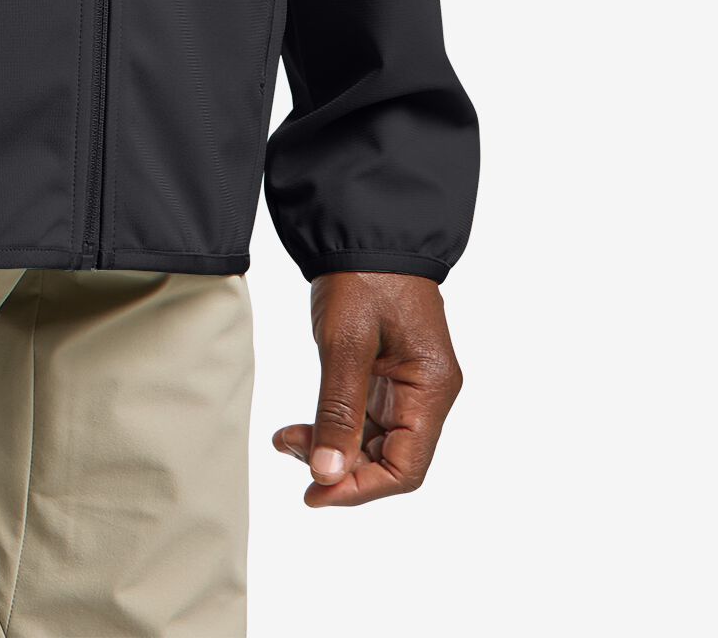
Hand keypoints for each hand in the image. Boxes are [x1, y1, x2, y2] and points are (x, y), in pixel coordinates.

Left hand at [272, 271, 461, 506]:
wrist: (362, 224)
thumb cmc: (363, 274)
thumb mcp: (345, 343)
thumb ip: (338, 410)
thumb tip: (327, 474)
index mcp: (431, 387)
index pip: (407, 468)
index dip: (362, 489)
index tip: (316, 493)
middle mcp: (427, 392)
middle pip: (391, 459)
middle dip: (342, 468)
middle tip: (292, 458)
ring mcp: (408, 383)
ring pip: (374, 442)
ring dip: (332, 448)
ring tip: (286, 440)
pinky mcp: (387, 372)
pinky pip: (365, 417)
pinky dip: (334, 426)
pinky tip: (300, 427)